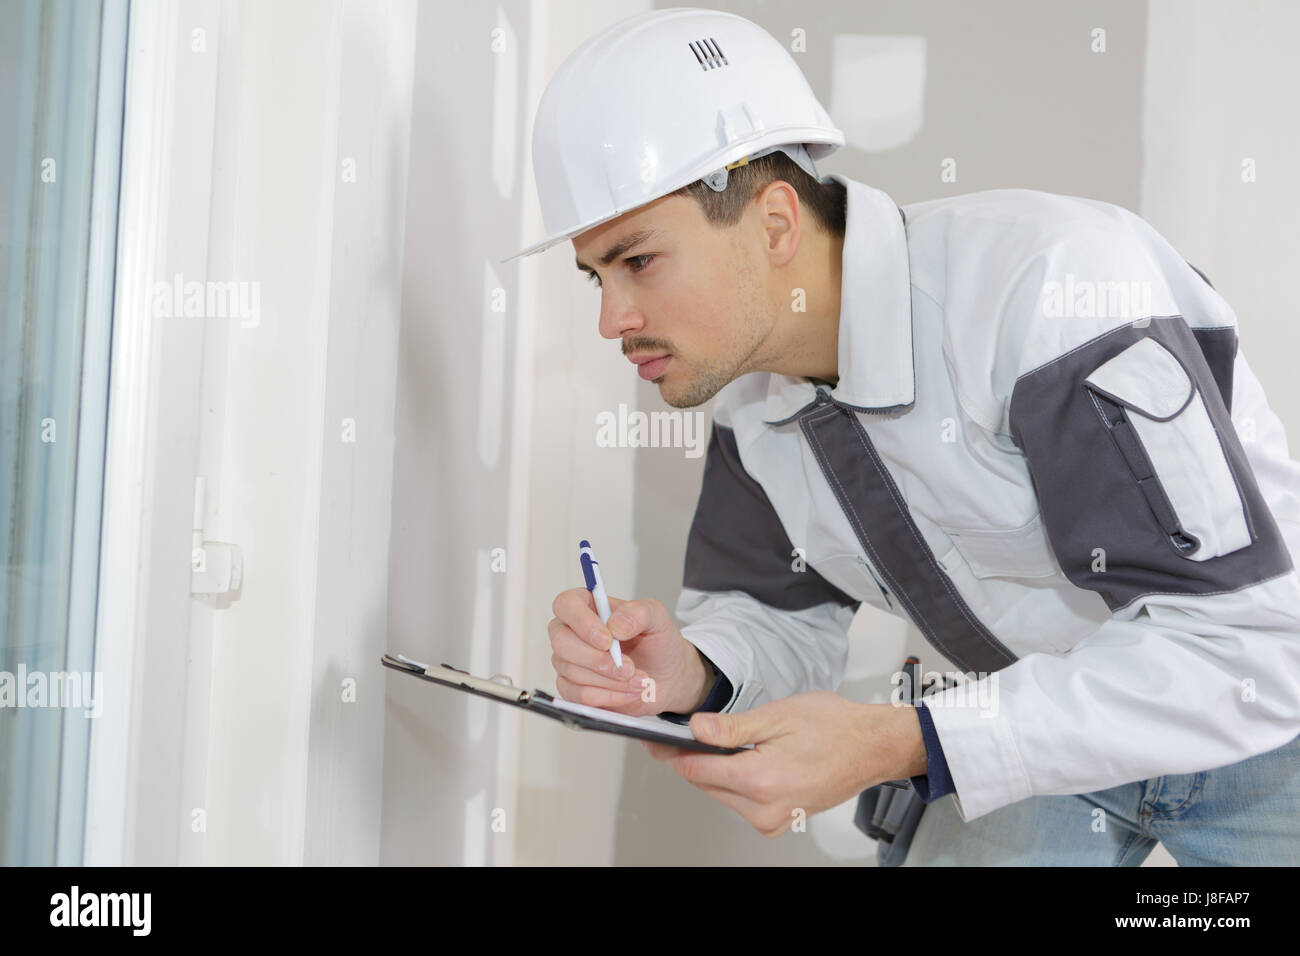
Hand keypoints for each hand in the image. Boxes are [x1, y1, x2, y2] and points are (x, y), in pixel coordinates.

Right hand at [547, 588, 712, 714]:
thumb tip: (616, 625)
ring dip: (610, 680)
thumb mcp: (658, 619)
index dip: (582, 622)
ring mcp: (570, 661)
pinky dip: (608, 697)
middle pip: (561, 642)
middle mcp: (573, 632)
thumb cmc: (657, 644)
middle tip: (628, 667)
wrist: (666, 678)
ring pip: (573, 672)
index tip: (607, 640)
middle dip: (598, 659)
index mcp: (589, 606)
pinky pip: (579, 695)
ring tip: (638, 679)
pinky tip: (627, 691)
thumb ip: (639, 612)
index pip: (566, 604)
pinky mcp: (573, 689)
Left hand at [641, 692, 927, 837]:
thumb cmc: (835, 727)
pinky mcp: (779, 822)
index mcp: (762, 780)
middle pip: (706, 784)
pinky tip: (746, 760)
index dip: (673, 752)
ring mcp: (774, 820)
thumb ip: (731, 727)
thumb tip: (695, 730)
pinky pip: (741, 802)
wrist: (872, 747)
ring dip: (715, 770)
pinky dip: (735, 781)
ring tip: (726, 741)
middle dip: (694, 758)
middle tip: (689, 731)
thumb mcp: (778, 715)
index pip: (696, 771)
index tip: (658, 739)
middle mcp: (765, 810)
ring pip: (721, 794)